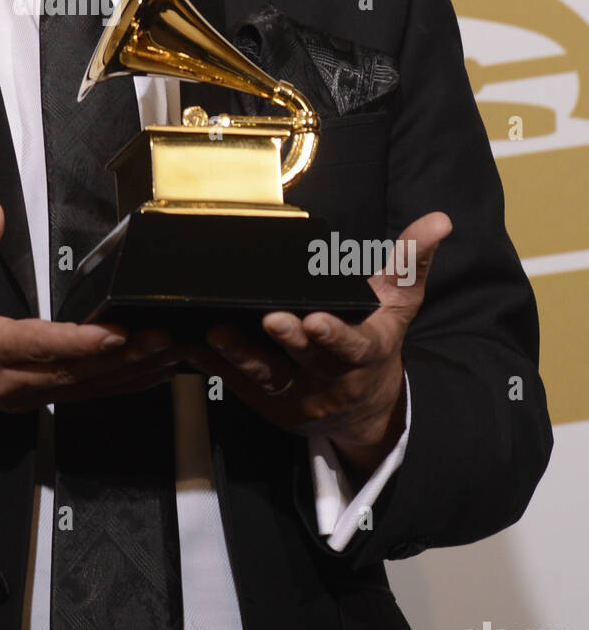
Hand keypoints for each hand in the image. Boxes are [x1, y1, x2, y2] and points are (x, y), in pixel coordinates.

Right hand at [0, 200, 183, 420]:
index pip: (36, 344)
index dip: (76, 341)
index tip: (114, 332)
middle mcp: (8, 379)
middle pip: (72, 372)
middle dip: (122, 356)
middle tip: (163, 336)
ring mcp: (25, 396)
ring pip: (85, 388)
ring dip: (130, 372)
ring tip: (170, 351)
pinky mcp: (37, 399)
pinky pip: (84, 394)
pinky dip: (121, 384)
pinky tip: (152, 372)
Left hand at [186, 212, 452, 478]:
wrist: (366, 409)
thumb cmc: (376, 341)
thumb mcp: (399, 304)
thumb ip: (412, 261)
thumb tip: (440, 220)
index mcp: (365, 354)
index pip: (352, 347)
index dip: (333, 336)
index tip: (315, 319)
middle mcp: (332, 381)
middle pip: (307, 361)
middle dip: (287, 340)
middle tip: (268, 317)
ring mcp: (298, 397)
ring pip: (265, 376)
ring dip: (240, 354)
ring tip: (215, 332)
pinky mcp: (268, 404)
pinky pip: (237, 384)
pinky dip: (214, 365)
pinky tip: (190, 343)